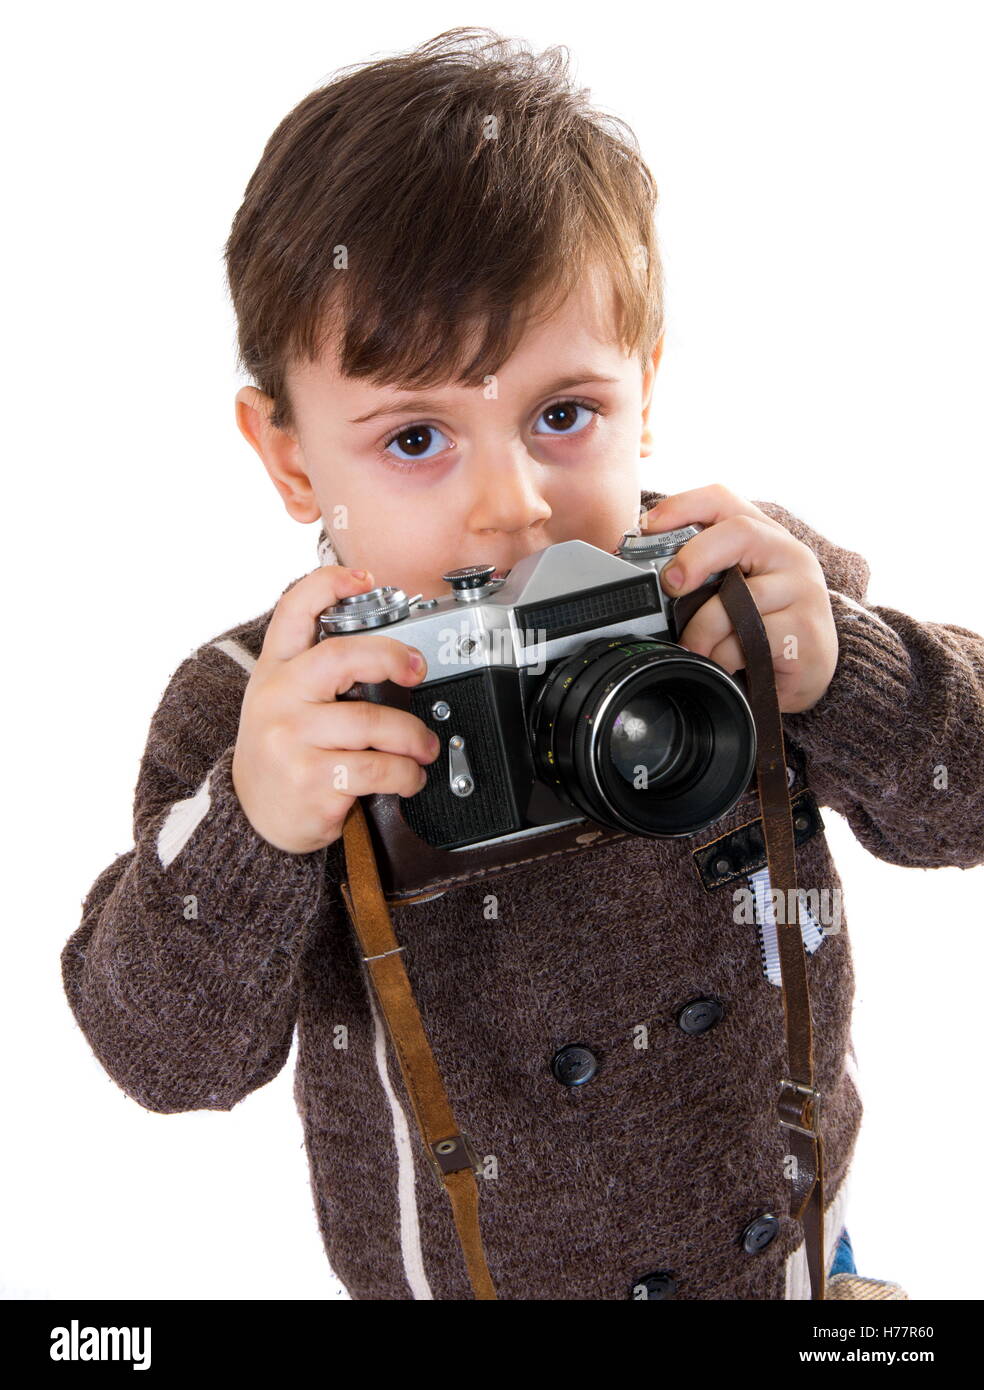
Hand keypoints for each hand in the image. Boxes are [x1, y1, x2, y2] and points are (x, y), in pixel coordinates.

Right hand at [231, 566, 441, 853]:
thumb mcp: (281, 701)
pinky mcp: (311, 779)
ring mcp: (292, 739)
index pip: (293, 611)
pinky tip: (408, 777)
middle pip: (341, 658)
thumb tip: (388, 649)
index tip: (364, 578)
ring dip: (412, 737)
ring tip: (423, 747)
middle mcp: (278, 699)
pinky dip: (406, 774)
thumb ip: (316, 671)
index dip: (328, 584)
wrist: (252, 817)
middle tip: (418, 670)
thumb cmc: (280, 752)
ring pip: (371, 722)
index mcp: (274, 671)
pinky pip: (376, 768)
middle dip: (392, 658)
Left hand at [641, 483, 838, 713]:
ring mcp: (804, 590)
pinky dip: (726, 655)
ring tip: (695, 646)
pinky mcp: (805, 630)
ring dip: (704, 628)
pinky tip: (724, 664)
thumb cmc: (759, 626)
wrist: (807, 671)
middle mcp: (789, 554)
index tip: (648, 526)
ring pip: (741, 597)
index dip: (682, 505)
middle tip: (671, 586)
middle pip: (739, 532)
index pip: (723, 500)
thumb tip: (640, 574)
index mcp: (763, 537)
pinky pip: (753, 637)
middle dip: (695, 557)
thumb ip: (701, 574)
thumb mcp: (730, 591)